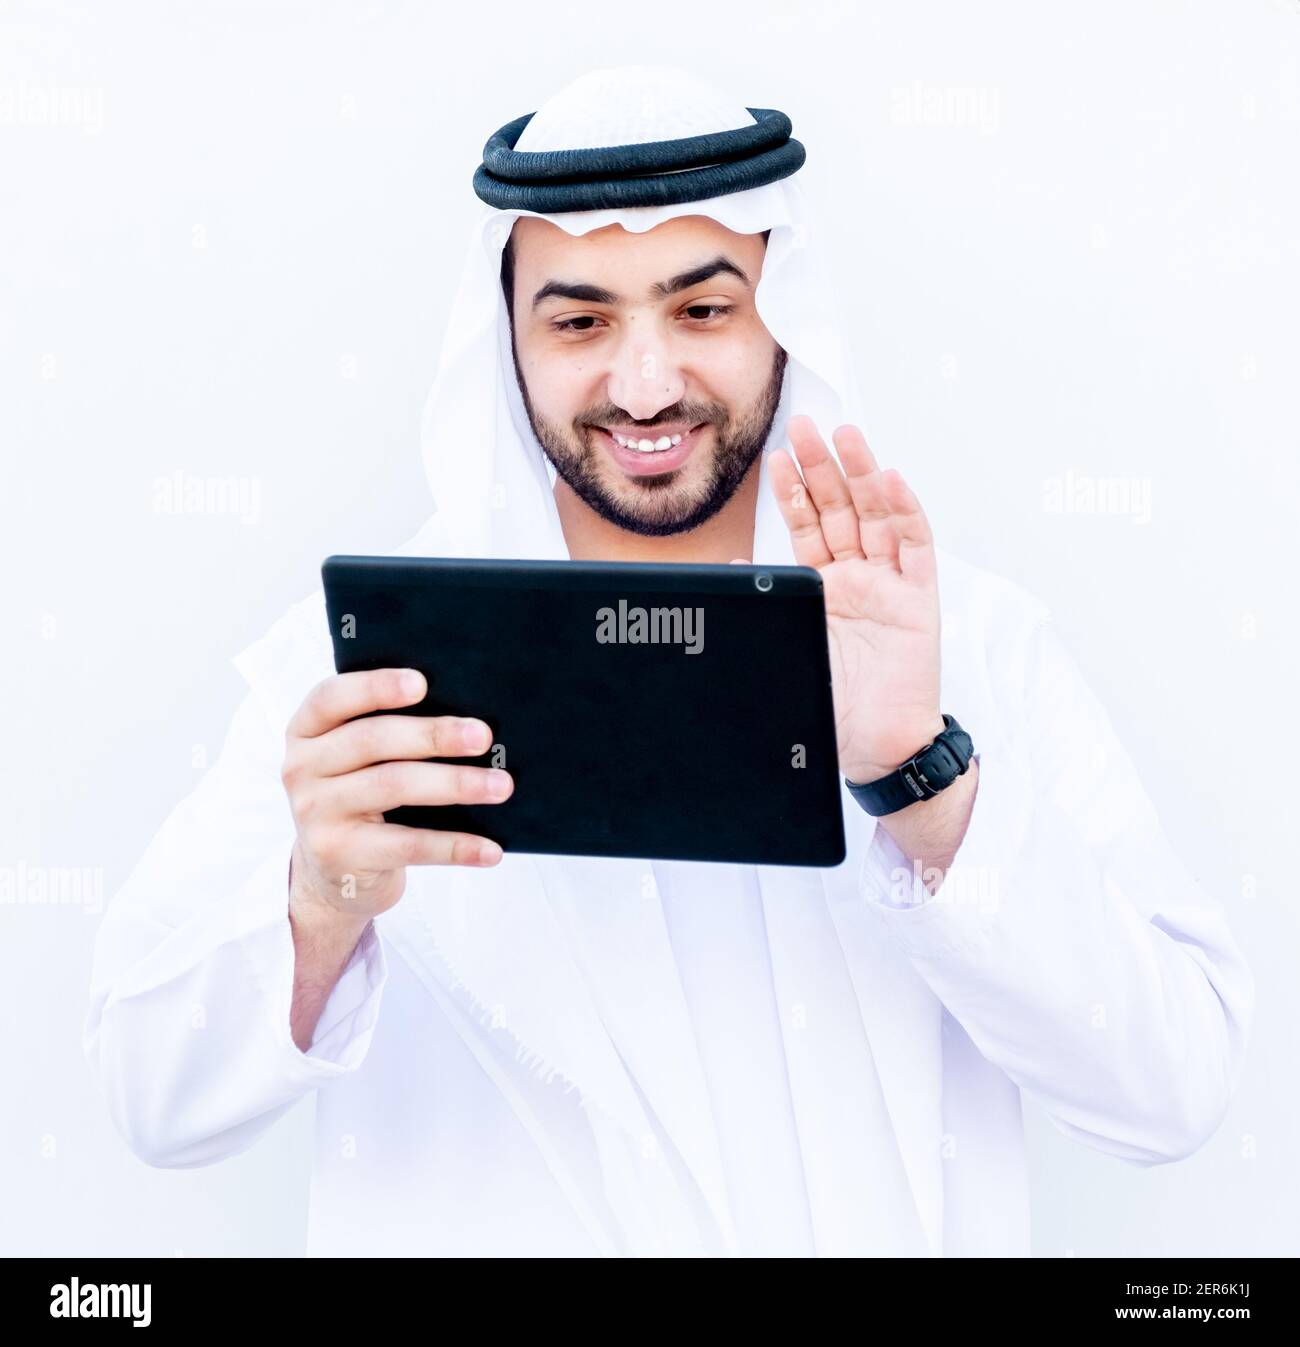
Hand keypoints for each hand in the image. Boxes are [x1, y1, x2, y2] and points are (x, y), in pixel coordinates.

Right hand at [281, 668, 513, 933]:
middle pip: (372, 740)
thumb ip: (391, 733)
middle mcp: (302, 767)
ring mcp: (315, 812)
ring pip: (393, 786)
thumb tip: (469, 717)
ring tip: (500, 786)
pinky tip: (490, 849)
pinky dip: (454, 846)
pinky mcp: (338, 855)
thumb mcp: (359, 761)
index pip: (332, 697)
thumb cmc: (363, 797)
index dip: (376, 687)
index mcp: (307, 730)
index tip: (422, 683)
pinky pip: (407, 845)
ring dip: (455, 784)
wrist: (333, 875)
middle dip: (433, 735)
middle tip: (483, 736)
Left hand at [768, 415, 943, 784]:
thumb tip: (729, 573)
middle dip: (822, 466)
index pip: (807, 528)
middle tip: (805, 426)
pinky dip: (903, 511)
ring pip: (876, 515)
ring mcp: (889, 585)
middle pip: (840, 509)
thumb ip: (763, 612)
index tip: (774, 458)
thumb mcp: (787, 651)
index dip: (793, 493)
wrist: (878, 749)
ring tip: (845, 434)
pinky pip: (914, 547)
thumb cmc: (835, 708)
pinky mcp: (918, 599)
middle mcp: (856, 579)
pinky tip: (889, 480)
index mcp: (821, 591)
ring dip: (861, 474)